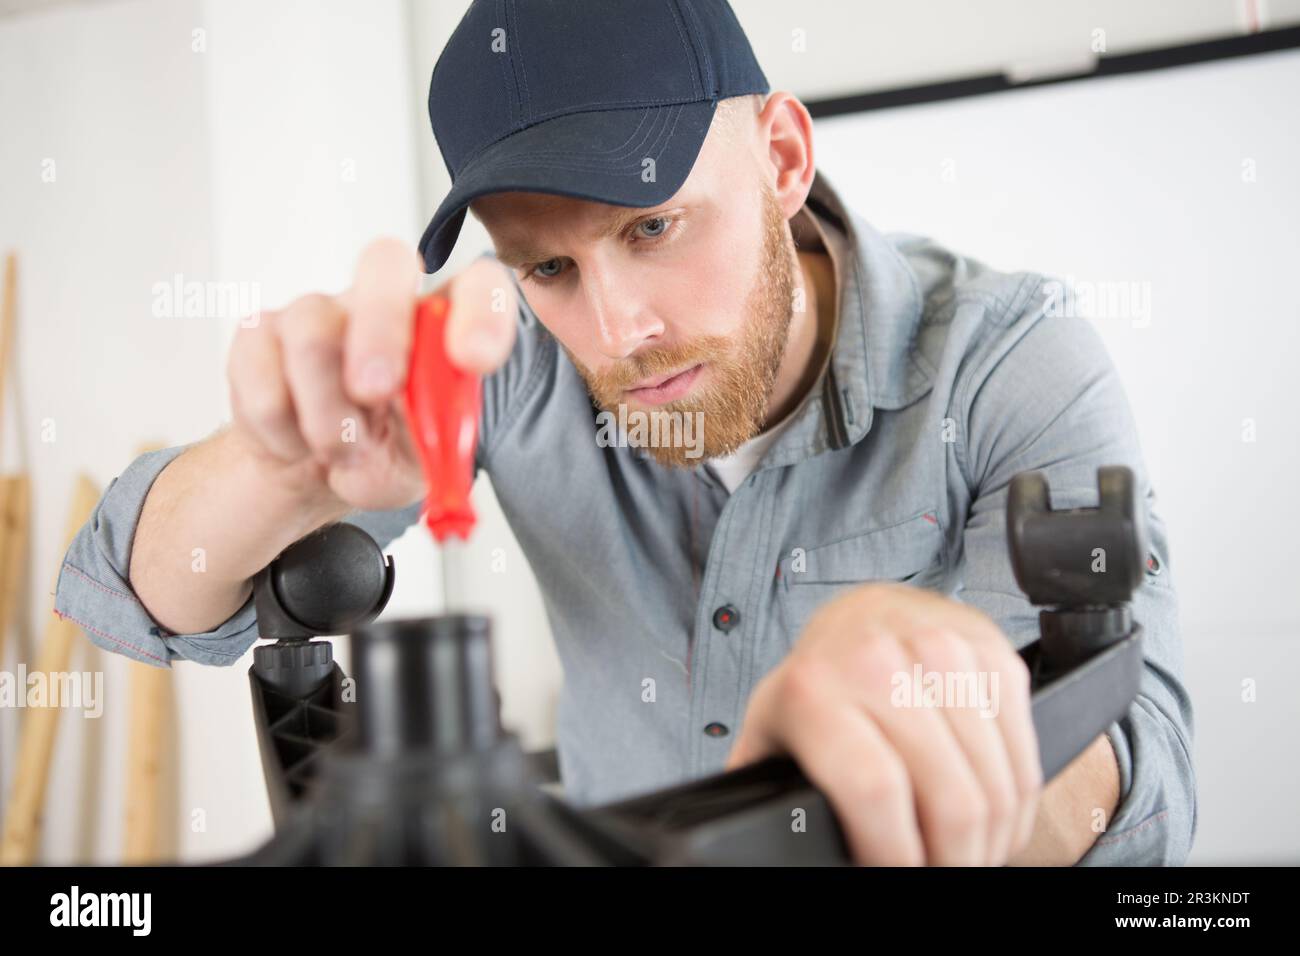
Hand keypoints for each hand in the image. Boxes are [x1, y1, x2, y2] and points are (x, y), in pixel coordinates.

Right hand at [227, 240, 517, 510]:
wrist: (317, 470)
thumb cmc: (387, 452)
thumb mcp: (429, 460)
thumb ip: (440, 439)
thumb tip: (432, 424)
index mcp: (442, 325)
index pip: (479, 284)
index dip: (481, 311)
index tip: (474, 360)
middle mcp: (382, 300)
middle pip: (384, 264)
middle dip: (381, 330)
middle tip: (376, 392)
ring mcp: (317, 310)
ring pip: (312, 336)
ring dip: (327, 416)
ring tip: (343, 450)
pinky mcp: (258, 334)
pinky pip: (263, 381)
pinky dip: (284, 434)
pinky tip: (298, 443)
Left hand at [725, 582, 1042, 864]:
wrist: (861, 610)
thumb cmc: (819, 679)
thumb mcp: (772, 729)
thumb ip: (765, 784)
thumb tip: (764, 841)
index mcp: (817, 690)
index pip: (875, 791)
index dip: (896, 854)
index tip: (899, 875)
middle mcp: (882, 662)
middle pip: (950, 800)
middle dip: (953, 862)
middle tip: (942, 874)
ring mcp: (946, 651)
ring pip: (995, 786)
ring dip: (991, 840)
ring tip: (968, 855)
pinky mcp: (994, 654)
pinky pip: (1024, 754)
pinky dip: (1016, 805)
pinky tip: (994, 817)